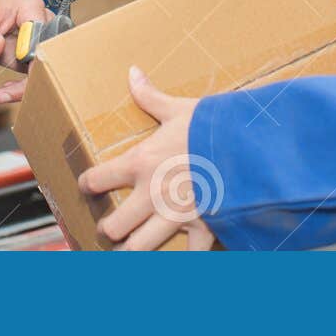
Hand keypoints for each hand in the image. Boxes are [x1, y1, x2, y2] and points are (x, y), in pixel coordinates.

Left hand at [0, 0, 50, 83]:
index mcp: (31, 8)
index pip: (41, 32)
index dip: (33, 50)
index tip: (20, 61)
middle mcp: (41, 24)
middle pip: (48, 53)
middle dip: (33, 75)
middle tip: (10, 91)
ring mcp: (40, 42)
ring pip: (44, 68)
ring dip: (26, 86)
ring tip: (2, 95)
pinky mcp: (34, 57)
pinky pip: (35, 75)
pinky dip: (21, 87)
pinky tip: (5, 91)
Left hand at [77, 66, 213, 250]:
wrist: (249, 148)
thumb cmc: (212, 126)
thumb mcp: (180, 109)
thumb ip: (151, 97)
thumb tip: (132, 72)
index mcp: (141, 162)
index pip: (98, 178)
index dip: (88, 183)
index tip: (86, 186)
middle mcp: (152, 194)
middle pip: (114, 225)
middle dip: (108, 229)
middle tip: (108, 229)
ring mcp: (175, 216)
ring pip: (139, 248)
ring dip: (132, 251)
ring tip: (129, 251)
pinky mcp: (202, 228)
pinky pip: (189, 256)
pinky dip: (185, 262)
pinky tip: (179, 263)